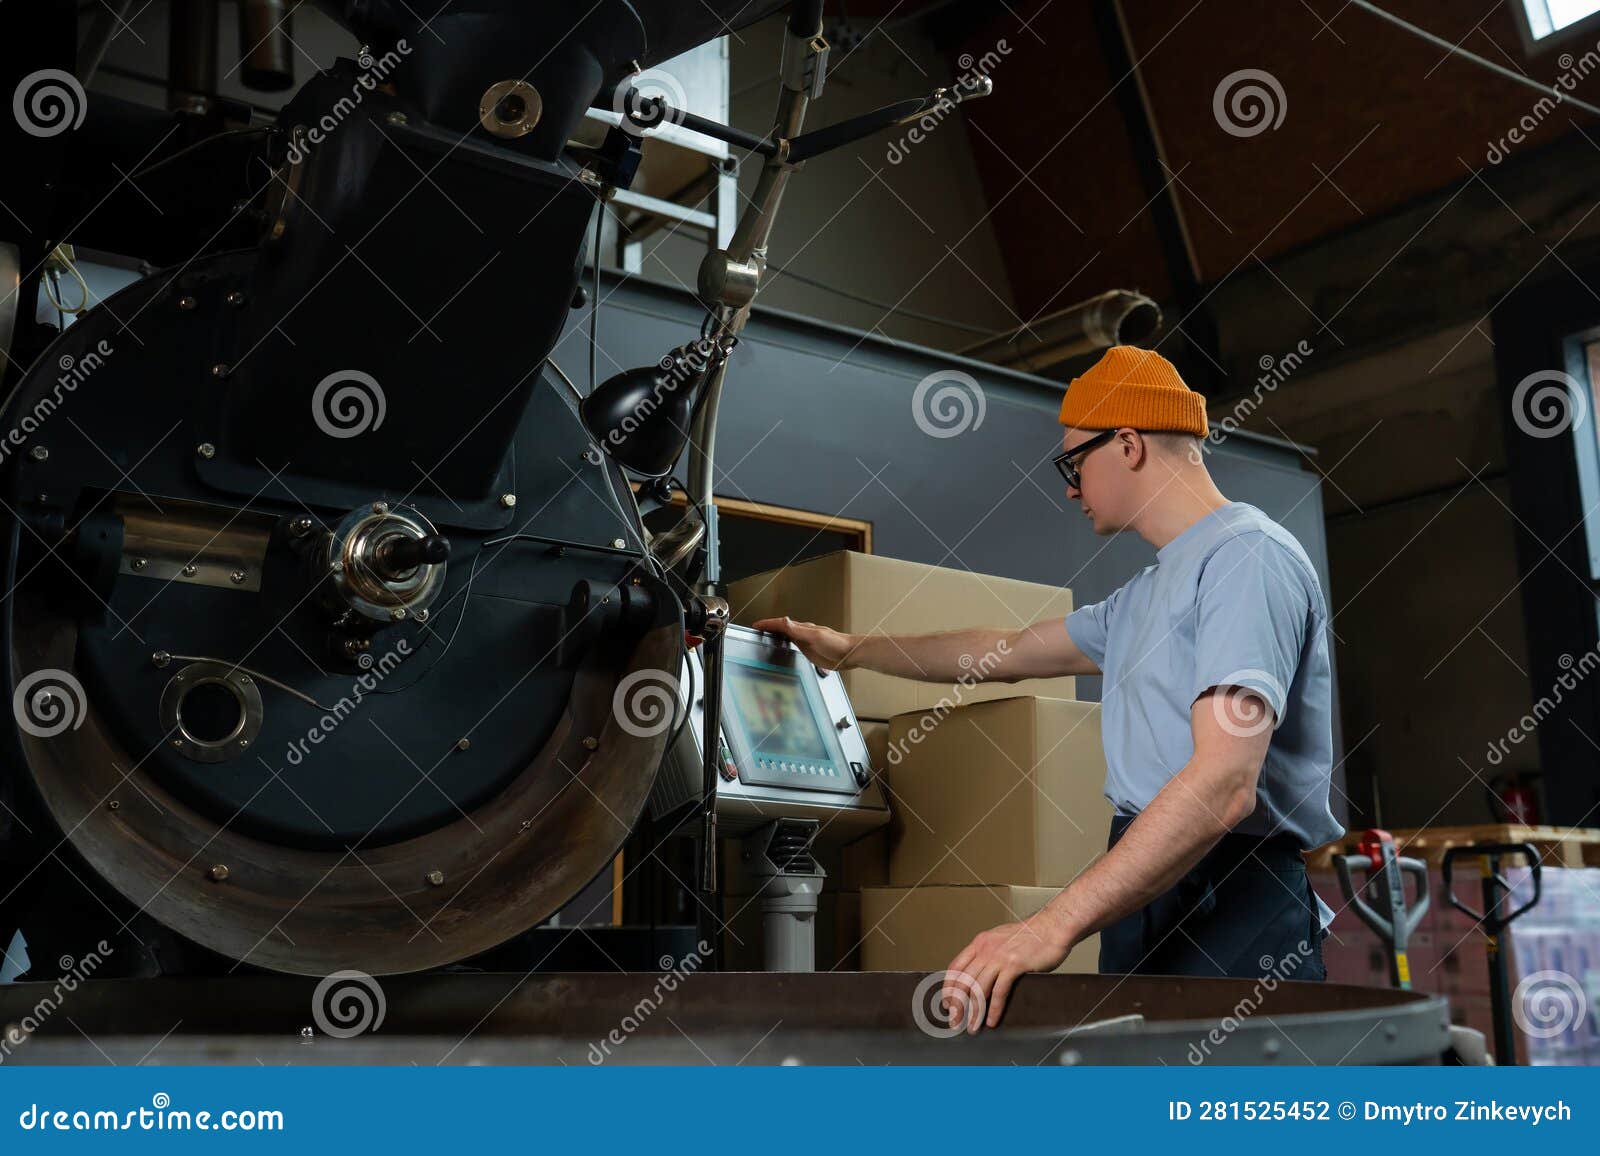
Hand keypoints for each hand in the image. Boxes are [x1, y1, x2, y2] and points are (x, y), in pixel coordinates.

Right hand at [750, 616, 856, 670]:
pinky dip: (786, 642)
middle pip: (782, 628)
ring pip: (788, 635)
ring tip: (767, 634)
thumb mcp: (815, 636)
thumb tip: (784, 621)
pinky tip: (786, 645)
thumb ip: (798, 630)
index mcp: (803, 629)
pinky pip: (795, 644)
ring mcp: (807, 642)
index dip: (768, 624)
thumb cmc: (838, 644)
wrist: (851, 653)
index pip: (781, 624)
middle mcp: (804, 634)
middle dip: (770, 627)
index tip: (757, 625)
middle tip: (758, 628)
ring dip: (777, 634)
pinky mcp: (811, 651)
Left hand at [942, 908, 1076, 1033]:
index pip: (955, 968)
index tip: (948, 1003)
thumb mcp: (1001, 939)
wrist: (1052, 926)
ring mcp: (999, 957)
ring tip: (973, 1027)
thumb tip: (980, 974)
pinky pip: (999, 992)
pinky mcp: (1014, 965)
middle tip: (956, 1021)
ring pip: (979, 989)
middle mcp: (986, 950)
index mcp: (980, 943)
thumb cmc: (1031, 935)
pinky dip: (994, 1009)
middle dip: (957, 1005)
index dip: (949, 988)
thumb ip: (989, 953)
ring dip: (974, 1012)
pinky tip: (992, 1020)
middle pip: (963, 981)